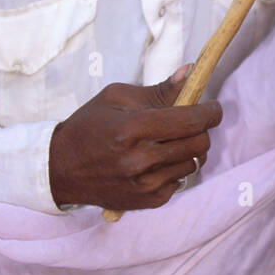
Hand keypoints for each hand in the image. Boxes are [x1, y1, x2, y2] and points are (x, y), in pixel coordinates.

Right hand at [48, 64, 222, 211]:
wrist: (61, 169)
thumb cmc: (88, 127)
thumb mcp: (116, 98)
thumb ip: (158, 89)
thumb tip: (191, 73)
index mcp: (132, 129)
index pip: (190, 121)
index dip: (210, 112)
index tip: (214, 107)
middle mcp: (140, 160)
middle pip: (199, 143)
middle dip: (201, 129)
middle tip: (190, 122)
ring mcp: (145, 185)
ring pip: (194, 163)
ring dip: (188, 149)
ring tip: (167, 142)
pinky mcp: (148, 201)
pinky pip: (181, 181)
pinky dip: (175, 169)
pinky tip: (156, 162)